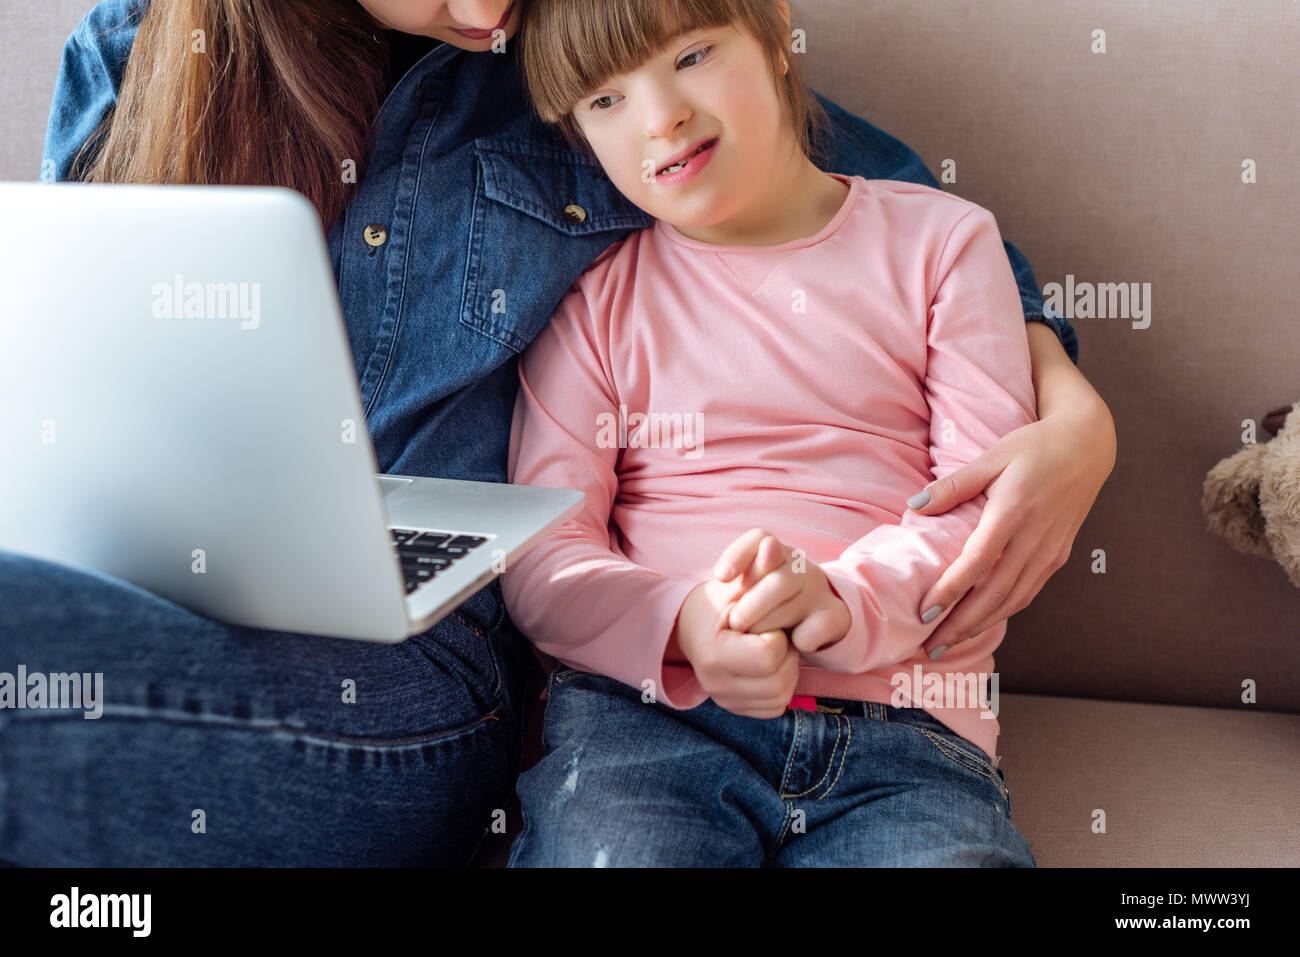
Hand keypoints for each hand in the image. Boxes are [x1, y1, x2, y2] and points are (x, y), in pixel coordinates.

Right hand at [670, 577, 799, 718]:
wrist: (690, 628)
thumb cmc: (716, 602)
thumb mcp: (734, 582)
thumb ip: (756, 566)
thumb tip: (774, 544)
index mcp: (713, 654)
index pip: (769, 654)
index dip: (776, 633)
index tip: (765, 621)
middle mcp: (716, 685)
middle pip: (779, 680)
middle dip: (785, 653)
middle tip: (773, 634)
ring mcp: (725, 702)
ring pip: (782, 696)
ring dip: (785, 669)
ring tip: (770, 646)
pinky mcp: (737, 710)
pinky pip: (776, 707)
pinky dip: (780, 685)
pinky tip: (766, 665)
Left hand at [713, 528, 850, 655]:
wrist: (814, 619)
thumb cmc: (766, 604)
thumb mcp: (748, 589)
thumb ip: (737, 579)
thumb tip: (722, 575)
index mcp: (776, 553)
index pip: (758, 539)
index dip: (737, 555)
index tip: (720, 577)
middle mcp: (800, 567)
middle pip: (778, 579)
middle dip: (752, 605)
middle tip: (734, 623)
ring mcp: (819, 589)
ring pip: (794, 604)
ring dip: (769, 624)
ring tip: (753, 635)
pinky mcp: (836, 615)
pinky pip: (818, 627)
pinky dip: (802, 638)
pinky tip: (791, 643)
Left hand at [911, 397, 1116, 658]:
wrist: (1088, 446)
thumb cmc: (1034, 447)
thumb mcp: (991, 457)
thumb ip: (953, 485)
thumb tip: (914, 506)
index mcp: (1014, 512)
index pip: (977, 563)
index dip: (950, 592)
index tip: (924, 613)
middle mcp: (1035, 539)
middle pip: (995, 594)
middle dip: (961, 625)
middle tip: (930, 646)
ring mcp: (1050, 551)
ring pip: (1014, 600)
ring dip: (981, 625)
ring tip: (950, 642)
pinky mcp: (1058, 556)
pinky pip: (1028, 592)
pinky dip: (1004, 612)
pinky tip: (982, 621)